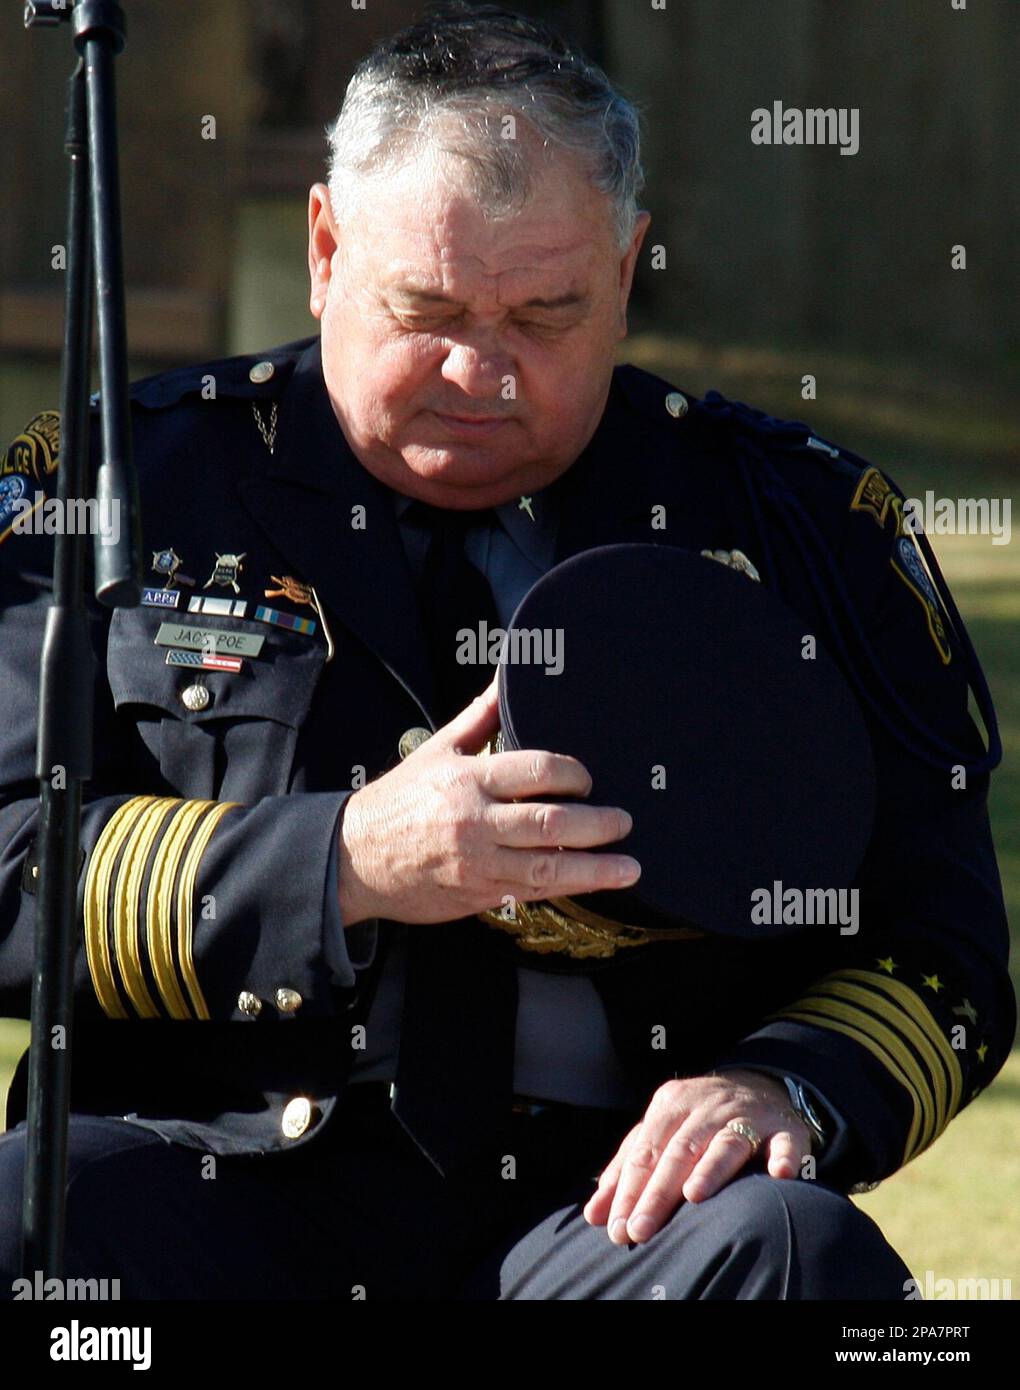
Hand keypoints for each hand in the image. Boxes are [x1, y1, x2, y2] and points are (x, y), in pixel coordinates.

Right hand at [337, 674, 639, 925]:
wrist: (354, 859)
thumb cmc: (400, 800)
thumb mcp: (437, 751)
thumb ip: (479, 717)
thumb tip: (506, 675)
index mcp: (466, 779)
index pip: (534, 772)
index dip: (571, 775)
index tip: (588, 779)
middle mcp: (474, 822)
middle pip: (549, 824)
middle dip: (596, 824)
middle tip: (624, 820)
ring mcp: (478, 864)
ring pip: (547, 869)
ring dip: (595, 869)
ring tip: (629, 867)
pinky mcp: (477, 895)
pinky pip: (531, 893)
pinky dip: (566, 888)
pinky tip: (594, 884)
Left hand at [583, 1068, 812, 1244]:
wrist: (759, 1087)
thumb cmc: (698, 1122)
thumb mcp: (660, 1134)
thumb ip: (626, 1171)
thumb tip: (594, 1214)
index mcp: (672, 1105)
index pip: (646, 1151)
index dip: (628, 1190)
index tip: (616, 1227)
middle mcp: (708, 1107)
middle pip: (679, 1151)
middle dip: (657, 1192)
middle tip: (639, 1229)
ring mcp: (747, 1116)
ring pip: (726, 1143)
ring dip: (711, 1169)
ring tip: (693, 1195)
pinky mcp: (785, 1130)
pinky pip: (785, 1143)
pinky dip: (784, 1157)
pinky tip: (780, 1174)